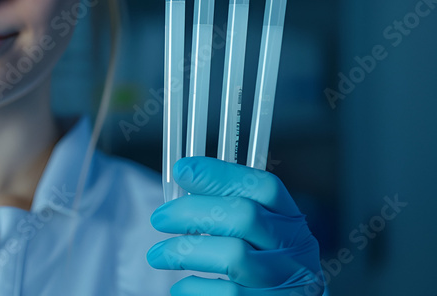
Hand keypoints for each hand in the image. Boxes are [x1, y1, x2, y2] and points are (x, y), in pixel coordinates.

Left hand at [147, 156, 323, 294]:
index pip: (264, 187)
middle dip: (192, 212)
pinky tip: (182, 286)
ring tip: (157, 255)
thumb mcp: (259, 236)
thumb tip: (183, 180)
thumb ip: (229, 210)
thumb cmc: (261, 269)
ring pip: (234, 257)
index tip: (182, 170)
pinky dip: (195, 288)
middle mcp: (296, 249)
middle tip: (159, 218)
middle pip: (245, 216)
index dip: (220, 174)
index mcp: (291, 221)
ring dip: (184, 252)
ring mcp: (286, 281)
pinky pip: (226, 295)